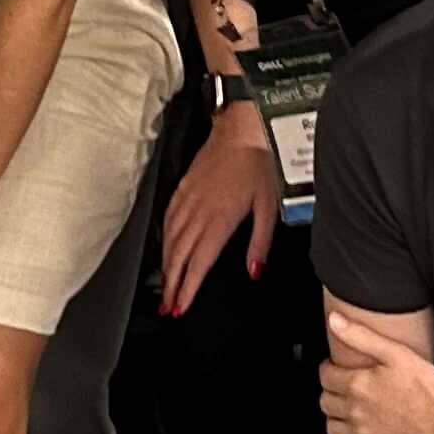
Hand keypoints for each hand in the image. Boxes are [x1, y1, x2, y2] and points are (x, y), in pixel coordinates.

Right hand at [158, 103, 280, 315]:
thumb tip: (254, 270)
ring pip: (170, 238)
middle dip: (171, 283)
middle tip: (166, 305)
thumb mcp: (269, 205)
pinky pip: (168, 217)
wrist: (242, 126)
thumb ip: (260, 242)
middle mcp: (199, 211)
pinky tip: (164, 245)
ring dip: (165, 264)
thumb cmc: (259, 162)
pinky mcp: (184, 185)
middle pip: (179, 254)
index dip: (187, 287)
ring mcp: (188, 197)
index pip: (198, 262)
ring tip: (164, 285)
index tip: (180, 306)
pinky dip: (164, 237)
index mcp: (219, 219)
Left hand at [318, 304, 433, 433]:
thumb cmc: (429, 391)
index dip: (329, 369)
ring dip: (335, 419)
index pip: (326, 376)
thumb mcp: (397, 353)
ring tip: (346, 413)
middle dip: (331, 393)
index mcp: (357, 384)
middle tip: (342, 390)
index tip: (336, 369)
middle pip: (326, 402)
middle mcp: (354, 411)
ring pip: (332, 428)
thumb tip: (334, 320)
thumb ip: (361, 336)